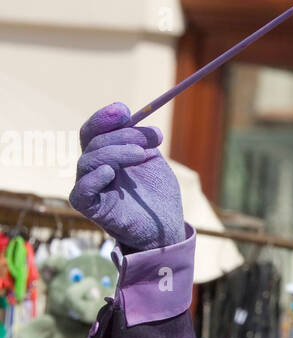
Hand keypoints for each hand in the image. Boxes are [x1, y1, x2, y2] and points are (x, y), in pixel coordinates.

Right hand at [69, 103, 186, 251]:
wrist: (167, 225)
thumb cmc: (158, 194)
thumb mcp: (151, 159)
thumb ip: (139, 138)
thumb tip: (131, 115)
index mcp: (106, 155)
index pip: (94, 131)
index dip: (105, 118)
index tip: (125, 111)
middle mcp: (94, 169)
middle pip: (93, 142)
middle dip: (121, 135)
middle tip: (148, 139)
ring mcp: (91, 188)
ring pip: (88, 161)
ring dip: (115, 152)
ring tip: (141, 155)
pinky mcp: (91, 208)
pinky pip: (80, 192)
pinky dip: (93, 178)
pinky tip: (110, 172)